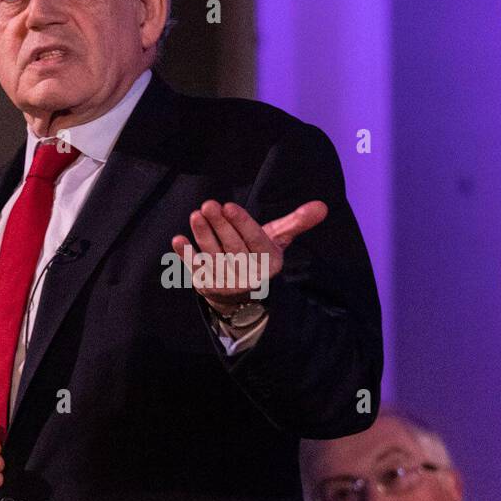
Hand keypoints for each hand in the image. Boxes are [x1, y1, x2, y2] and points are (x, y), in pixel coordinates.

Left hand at [170, 200, 327, 311]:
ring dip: (203, 236)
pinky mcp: (208, 286)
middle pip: (233, 247)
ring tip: (196, 215)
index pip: (254, 240)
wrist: (245, 295)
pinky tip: (178, 240)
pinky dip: (186, 255)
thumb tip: (322, 206)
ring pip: (214, 256)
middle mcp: (249, 273)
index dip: (241, 223)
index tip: (229, 206)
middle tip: (209, 205)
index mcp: (268, 261)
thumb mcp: (278, 241)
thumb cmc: (259, 256)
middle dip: (220, 225)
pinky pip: (197, 269)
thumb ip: (296, 222)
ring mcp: (227, 281)